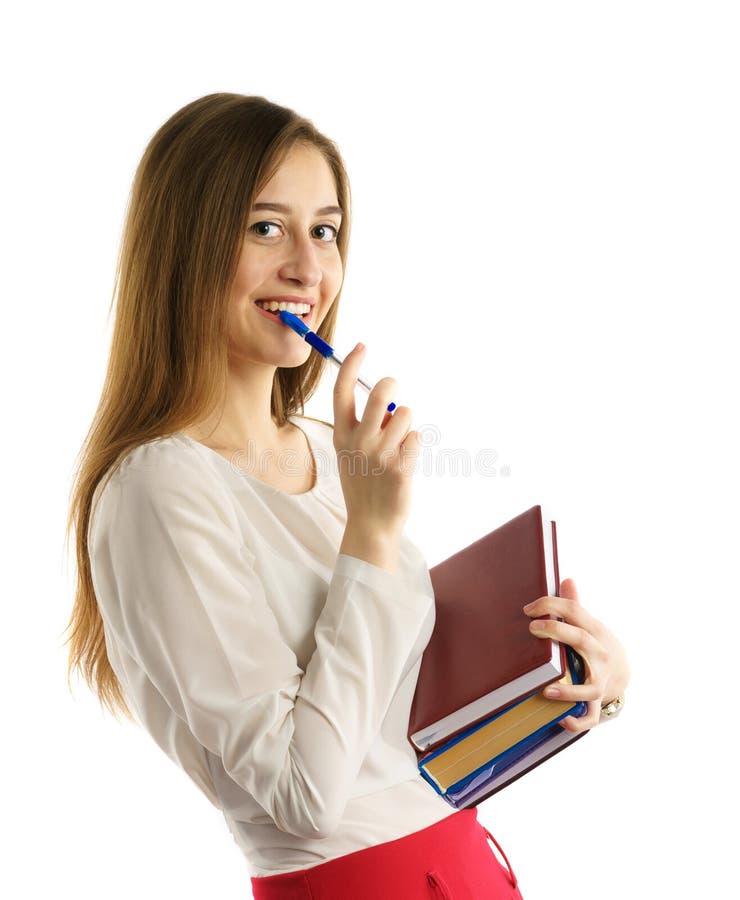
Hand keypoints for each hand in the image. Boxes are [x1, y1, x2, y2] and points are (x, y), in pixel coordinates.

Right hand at [332, 343, 420, 536]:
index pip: (342, 391)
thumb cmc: (364, 484)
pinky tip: (405, 462)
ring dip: (405, 424)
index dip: (352, 365)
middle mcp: (358, 441)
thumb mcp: (351, 453)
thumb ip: (363, 427)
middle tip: (392, 391)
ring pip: (403, 414)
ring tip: (398, 445)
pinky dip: (414, 444)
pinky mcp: (400, 466)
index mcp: (342, 435)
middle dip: (390, 385)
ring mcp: (379, 454)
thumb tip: (386, 401)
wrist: (371, 523)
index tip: (362, 347)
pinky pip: (416, 436)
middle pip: (379, 393)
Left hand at [523, 578, 629, 731]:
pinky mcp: (597, 701)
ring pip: (589, 687)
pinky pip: (590, 715)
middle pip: (580, 639)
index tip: (528, 609)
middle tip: (532, 629)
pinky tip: (561, 720)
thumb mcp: (589, 623)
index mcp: (594, 630)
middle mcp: (599, 654)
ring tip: (544, 689)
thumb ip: (575, 604)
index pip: (575, 610)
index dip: (552, 605)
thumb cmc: (593, 643)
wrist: (622, 671)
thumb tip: (565, 578)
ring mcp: (600, 679)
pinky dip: (578, 720)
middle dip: (557, 632)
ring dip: (568, 690)